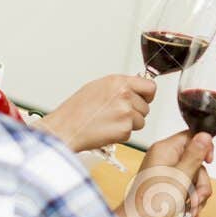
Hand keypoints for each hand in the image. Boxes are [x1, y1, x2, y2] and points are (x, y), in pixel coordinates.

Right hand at [33, 74, 154, 151]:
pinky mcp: (124, 129)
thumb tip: (137, 87)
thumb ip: (121, 86)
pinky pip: (131, 133)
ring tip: (109, 122)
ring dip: (129, 124)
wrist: (66, 127)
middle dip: (135, 112)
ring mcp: (126, 113)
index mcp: (119, 82)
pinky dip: (121, 134)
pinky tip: (106, 129)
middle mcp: (125, 95)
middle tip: (116, 114)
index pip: (150, 87)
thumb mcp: (99, 87)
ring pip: (141, 121)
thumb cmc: (77, 109)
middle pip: (146, 107)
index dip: (147, 95)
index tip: (142, 99)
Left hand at [118, 130, 212, 216]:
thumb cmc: (152, 205)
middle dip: (200, 183)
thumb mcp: (181, 177)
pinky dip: (190, 202)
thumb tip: (205, 135)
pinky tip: (189, 213)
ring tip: (191, 210)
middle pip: (195, 162)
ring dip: (197, 196)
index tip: (208, 162)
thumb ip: (194, 155)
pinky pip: (185, 189)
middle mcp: (164, 160)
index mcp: (164, 150)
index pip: (191, 137)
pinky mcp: (165, 188)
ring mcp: (164, 174)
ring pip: (192, 178)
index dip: (203, 149)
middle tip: (197, 197)